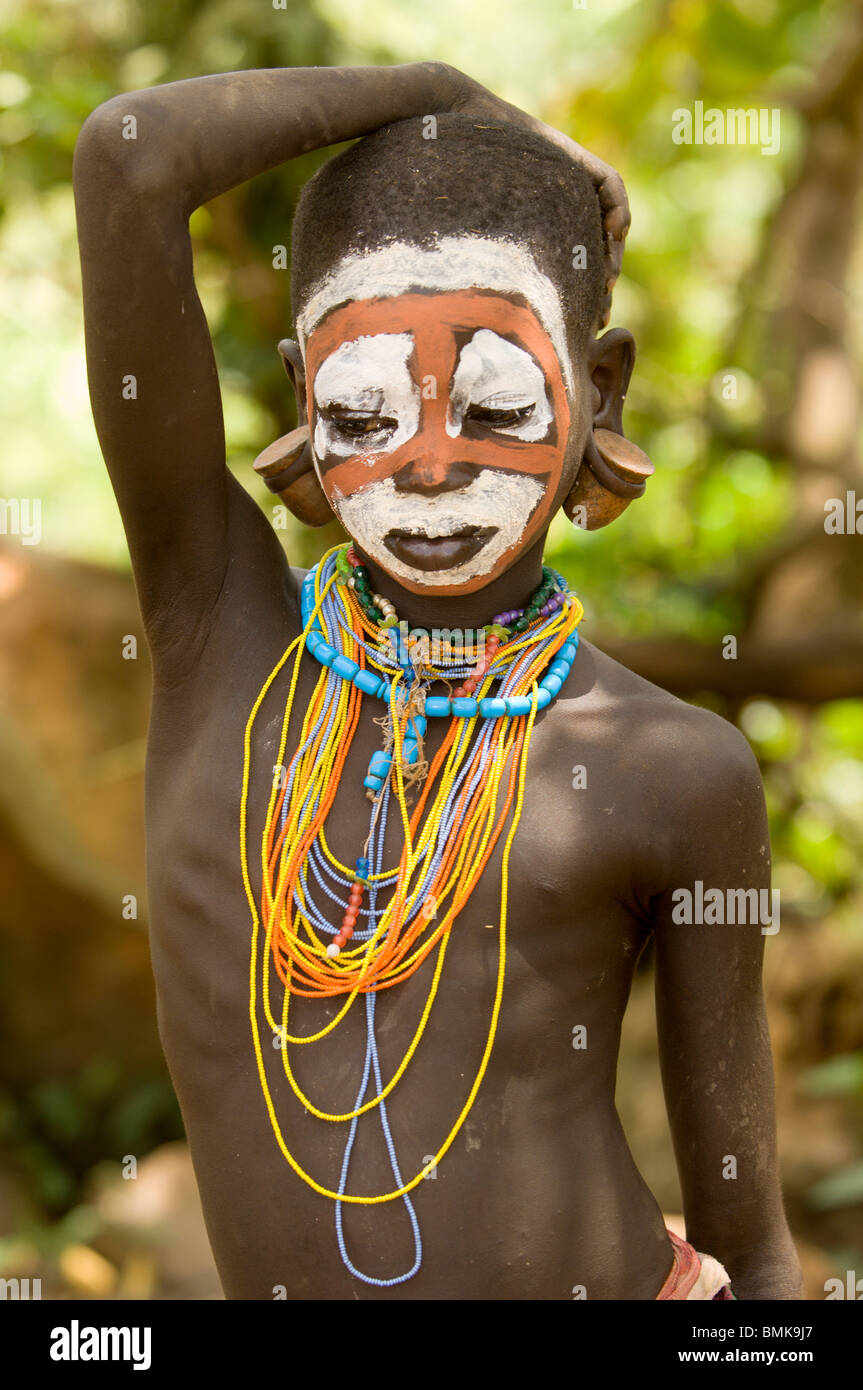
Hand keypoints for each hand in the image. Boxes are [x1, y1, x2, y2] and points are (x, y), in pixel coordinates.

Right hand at [438, 64, 628, 323]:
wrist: (446, 122)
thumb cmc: (439, 183)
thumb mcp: (466, 237)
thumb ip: (480, 266)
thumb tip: (471, 313)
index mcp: (533, 230)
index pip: (569, 268)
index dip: (583, 296)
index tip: (589, 320)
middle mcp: (552, 208)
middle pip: (592, 249)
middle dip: (600, 281)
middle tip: (601, 308)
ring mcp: (563, 182)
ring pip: (605, 221)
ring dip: (611, 253)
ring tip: (608, 278)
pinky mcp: (571, 156)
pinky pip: (608, 182)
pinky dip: (618, 207)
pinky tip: (615, 233)